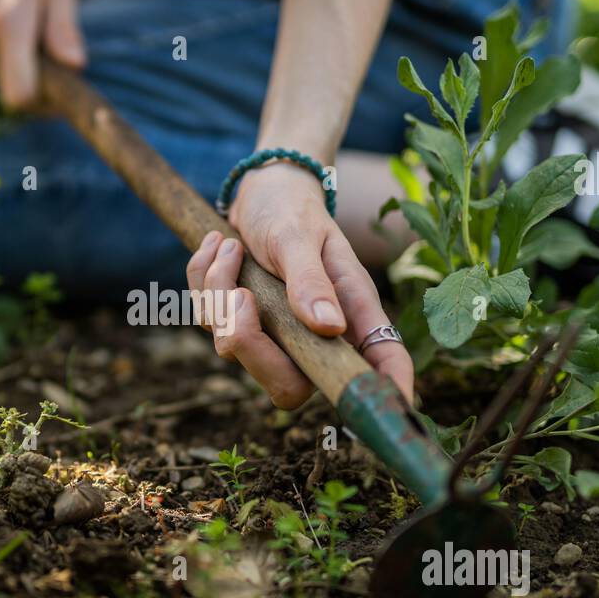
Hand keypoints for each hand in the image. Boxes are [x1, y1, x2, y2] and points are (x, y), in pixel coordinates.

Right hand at [0, 0, 85, 108]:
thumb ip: (65, 26)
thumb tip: (75, 64)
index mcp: (7, 21)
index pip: (21, 96)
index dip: (44, 104)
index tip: (60, 90)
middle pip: (14, 93)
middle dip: (34, 81)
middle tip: (43, 46)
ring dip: (13, 64)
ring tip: (15, 25)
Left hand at [186, 163, 413, 407]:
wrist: (262, 191)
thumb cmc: (293, 210)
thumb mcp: (299, 237)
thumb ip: (310, 281)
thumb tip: (328, 328)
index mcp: (350, 316)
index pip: (379, 365)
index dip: (385, 392)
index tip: (395, 406)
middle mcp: (315, 338)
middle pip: (287, 387)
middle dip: (248, 343)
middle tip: (240, 294)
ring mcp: (275, 337)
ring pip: (233, 350)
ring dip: (218, 292)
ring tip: (230, 247)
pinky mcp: (239, 326)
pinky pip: (207, 320)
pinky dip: (203, 279)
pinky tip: (219, 247)